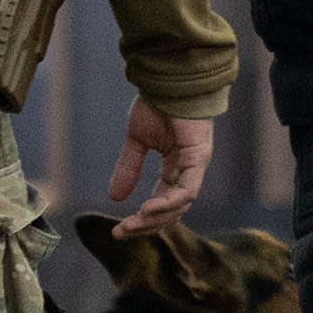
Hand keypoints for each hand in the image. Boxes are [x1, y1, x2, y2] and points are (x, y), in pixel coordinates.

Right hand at [108, 96, 214, 235]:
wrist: (168, 79)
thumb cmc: (157, 104)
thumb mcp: (136, 141)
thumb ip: (128, 168)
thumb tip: (115, 198)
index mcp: (174, 168)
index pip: (161, 203)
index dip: (142, 219)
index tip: (119, 229)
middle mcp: (187, 171)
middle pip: (171, 211)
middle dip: (146, 225)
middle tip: (122, 233)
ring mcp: (195, 166)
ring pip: (179, 206)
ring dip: (155, 218)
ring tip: (133, 223)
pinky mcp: (198, 158)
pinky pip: (187, 190)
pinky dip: (168, 202)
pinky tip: (148, 209)